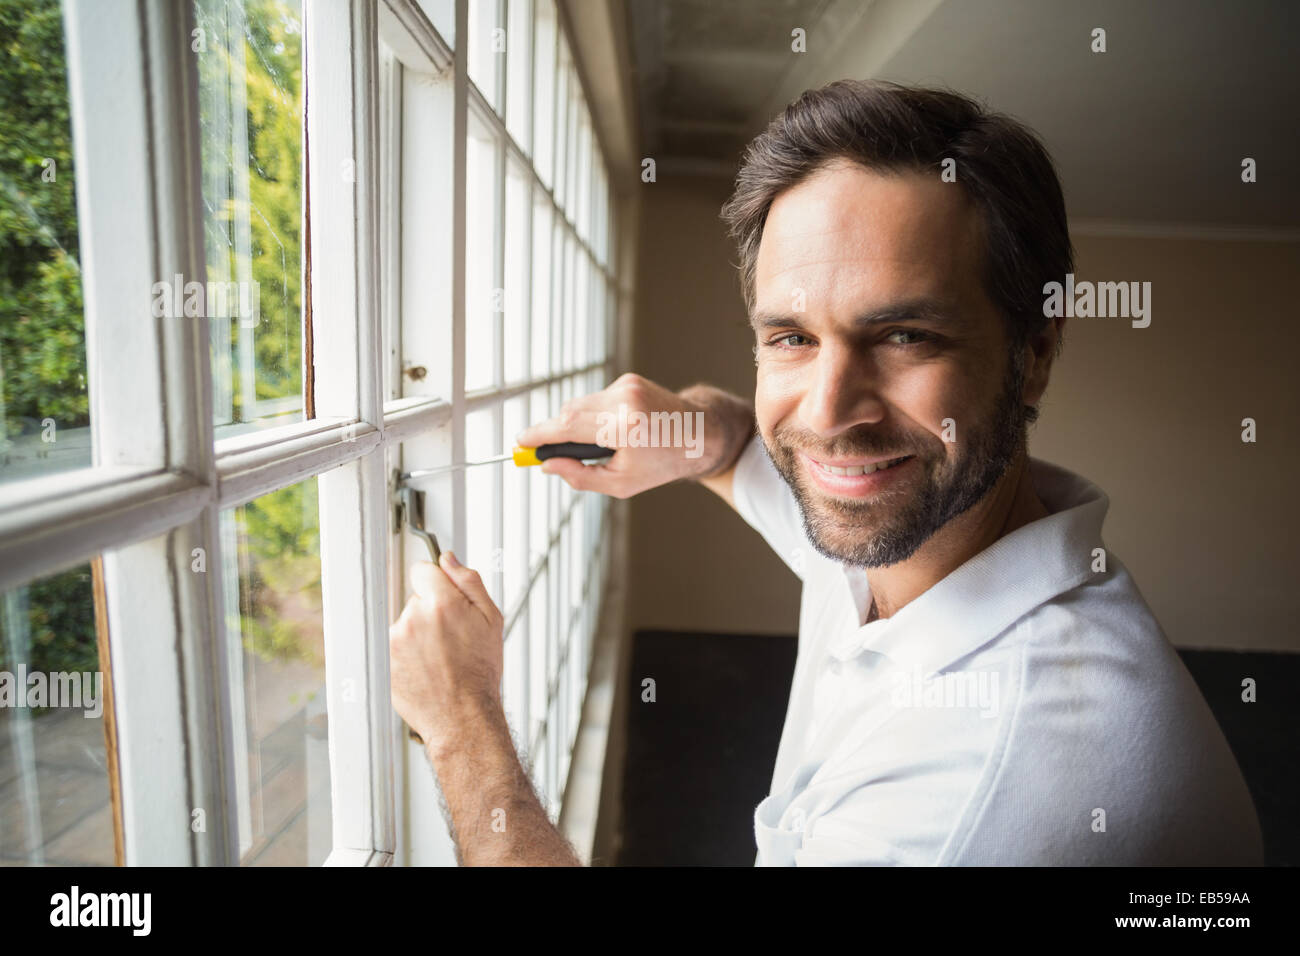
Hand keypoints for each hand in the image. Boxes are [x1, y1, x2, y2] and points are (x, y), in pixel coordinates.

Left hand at [388, 551, 503, 756]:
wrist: (462, 715)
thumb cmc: (480, 672)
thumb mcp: (491, 620)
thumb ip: (468, 581)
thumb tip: (448, 559)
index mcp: (442, 603)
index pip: (423, 570)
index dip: (436, 583)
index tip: (442, 598)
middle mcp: (414, 618)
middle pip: (415, 600)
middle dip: (430, 613)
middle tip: (449, 639)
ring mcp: (395, 640)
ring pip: (404, 624)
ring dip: (417, 635)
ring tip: (437, 657)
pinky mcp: (382, 659)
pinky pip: (392, 645)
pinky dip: (405, 653)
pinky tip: (424, 667)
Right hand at [515, 372, 712, 497]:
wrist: (700, 433)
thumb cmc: (662, 464)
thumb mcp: (622, 483)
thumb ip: (581, 476)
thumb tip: (548, 467)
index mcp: (624, 428)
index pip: (567, 427)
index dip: (538, 435)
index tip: (520, 443)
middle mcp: (624, 400)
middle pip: (568, 412)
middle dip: (553, 431)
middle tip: (546, 452)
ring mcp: (626, 385)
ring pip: (580, 404)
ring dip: (576, 423)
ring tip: (596, 445)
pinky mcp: (629, 379)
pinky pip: (596, 398)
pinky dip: (594, 414)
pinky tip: (613, 429)